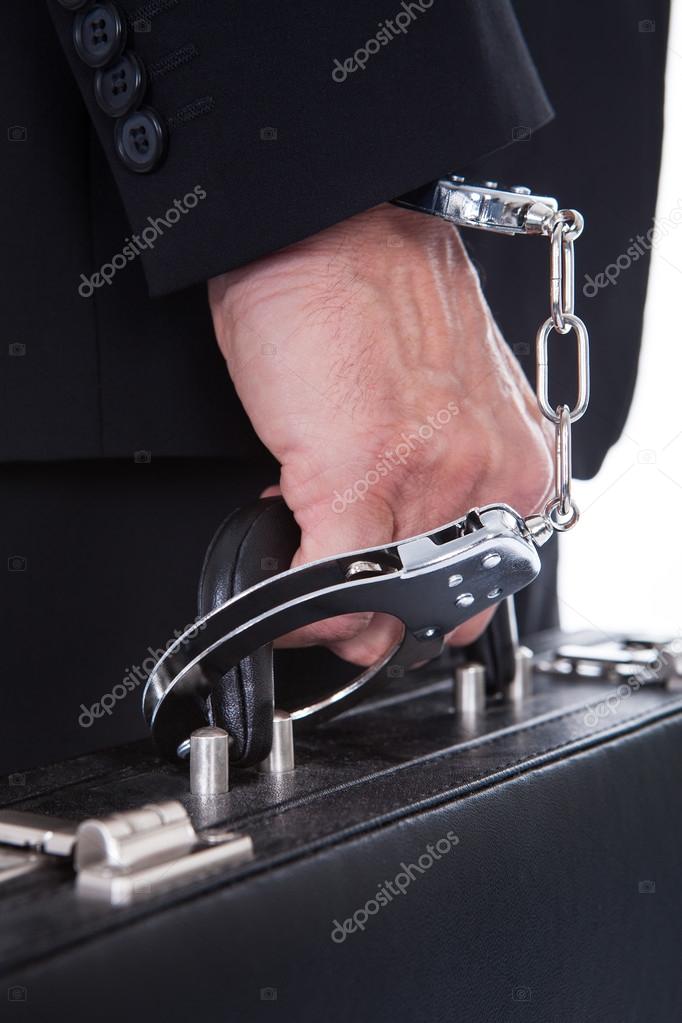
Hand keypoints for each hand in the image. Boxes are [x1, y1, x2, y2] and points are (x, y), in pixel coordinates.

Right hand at [208, 203, 553, 665]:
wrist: (328, 222)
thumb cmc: (376, 290)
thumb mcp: (445, 396)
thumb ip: (441, 476)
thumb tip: (395, 537)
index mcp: (516, 463)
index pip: (477, 588)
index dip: (414, 595)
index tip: (376, 577)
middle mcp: (486, 478)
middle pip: (430, 611)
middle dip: (375, 609)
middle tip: (336, 576)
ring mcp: (428, 481)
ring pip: (377, 611)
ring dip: (328, 601)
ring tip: (298, 549)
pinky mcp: (356, 475)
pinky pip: (327, 588)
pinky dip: (297, 598)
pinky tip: (277, 565)